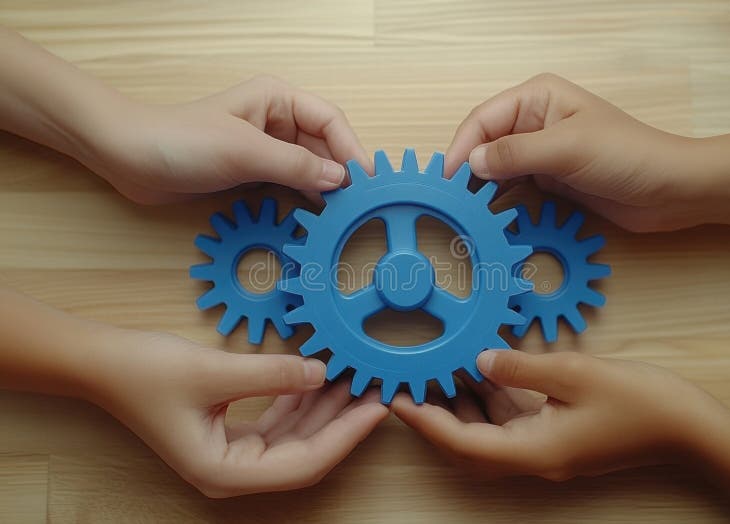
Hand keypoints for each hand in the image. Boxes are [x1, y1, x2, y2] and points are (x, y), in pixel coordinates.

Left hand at [85, 75, 370, 203]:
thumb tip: (340, 180)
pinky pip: (290, 184)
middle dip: (343, 172)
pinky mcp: (252, 172)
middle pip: (325, 146)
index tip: (368, 181)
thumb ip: (295, 166)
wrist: (130, 158)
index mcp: (278, 100)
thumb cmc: (182, 142)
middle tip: (362, 204)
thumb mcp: (244, 152)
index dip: (352, 149)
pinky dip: (305, 198)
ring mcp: (265, 148)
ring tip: (346, 215)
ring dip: (326, 189)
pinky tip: (318, 216)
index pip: (330, 121)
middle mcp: (277, 121)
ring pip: (310, 168)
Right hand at [87, 330, 387, 496]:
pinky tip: (319, 376)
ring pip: (294, 436)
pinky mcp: (231, 431)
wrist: (103, 363)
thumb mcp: (214, 372)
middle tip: (376, 389)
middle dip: (342, 421)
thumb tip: (321, 373)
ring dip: (323, 408)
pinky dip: (300, 400)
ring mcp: (231, 452)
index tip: (377, 409)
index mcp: (224, 472)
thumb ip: (272, 375)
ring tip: (355, 378)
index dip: (345, 436)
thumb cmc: (146, 372)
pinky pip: (277, 421)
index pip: (303, 462)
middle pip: (304, 452)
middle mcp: (232, 470)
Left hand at [393, 350, 717, 480]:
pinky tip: (480, 372)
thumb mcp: (576, 372)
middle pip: (469, 447)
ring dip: (461, 409)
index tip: (398, 402)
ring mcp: (547, 450)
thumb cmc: (639, 401)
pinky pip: (512, 424)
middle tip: (408, 388)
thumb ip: (521, 367)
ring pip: (488, 435)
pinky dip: (491, 402)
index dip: (428, 424)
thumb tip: (479, 361)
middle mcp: (535, 458)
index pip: (465, 445)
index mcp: (536, 451)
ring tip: (435, 374)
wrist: (688, 428)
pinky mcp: (558, 437)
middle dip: (435, 420)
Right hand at [444, 73, 706, 231]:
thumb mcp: (567, 150)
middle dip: (465, 169)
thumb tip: (472, 164)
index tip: (444, 180)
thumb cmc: (627, 156)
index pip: (483, 120)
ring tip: (461, 212)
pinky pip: (512, 186)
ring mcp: (541, 151)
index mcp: (537, 98)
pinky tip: (486, 215)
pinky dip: (498, 199)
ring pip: (495, 167)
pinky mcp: (549, 177)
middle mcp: (534, 121)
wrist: (671, 190)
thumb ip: (516, 154)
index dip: (461, 149)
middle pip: (484, 143)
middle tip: (446, 200)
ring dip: (479, 188)